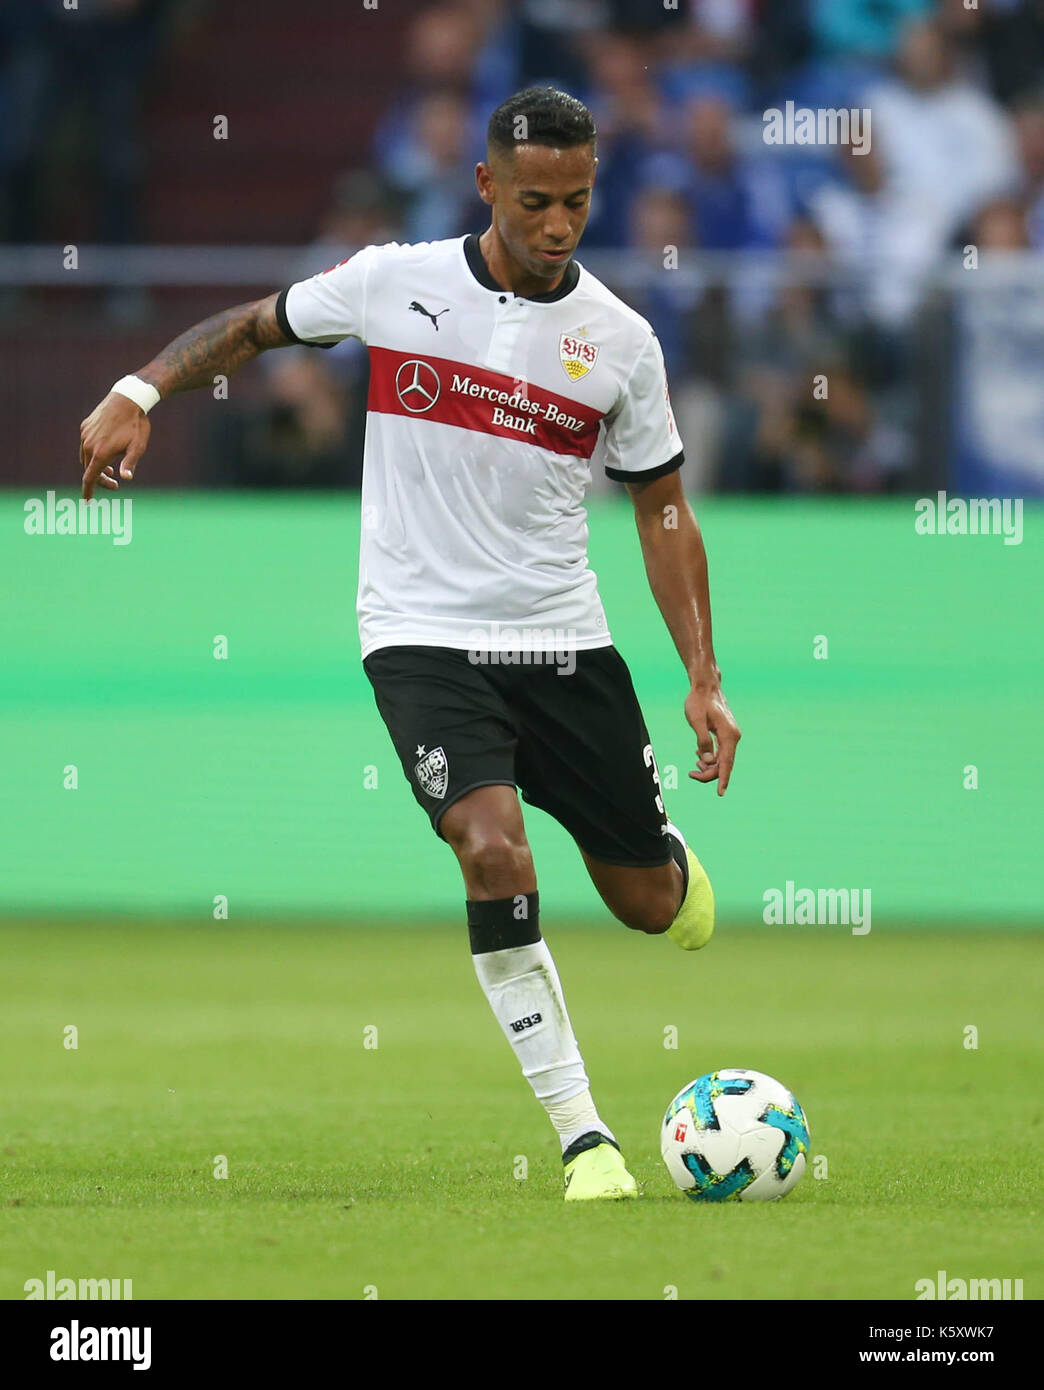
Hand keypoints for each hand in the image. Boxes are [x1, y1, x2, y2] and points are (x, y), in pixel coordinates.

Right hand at [80, 392, 150, 498]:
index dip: (88, 491)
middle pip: (89, 469)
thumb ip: (130, 463)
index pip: (90, 477)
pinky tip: (105, 452)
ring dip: (96, 467)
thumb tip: (126, 478)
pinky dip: (93, 453)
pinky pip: (85, 444)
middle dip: (100, 480)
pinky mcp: (85, 426)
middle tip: (115, 485)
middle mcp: (88, 444)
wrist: (127, 399)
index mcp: (100, 453)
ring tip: (110, 471)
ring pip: (85, 457)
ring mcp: (85, 434)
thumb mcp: (137, 447)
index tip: (87, 501)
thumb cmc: (136, 425)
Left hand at [684, 677, 740, 795]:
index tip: (720, 793)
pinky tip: (699, 755)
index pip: (726, 763)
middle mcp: (733, 737)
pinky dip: (710, 757)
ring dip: (709, 765)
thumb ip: (702, 741)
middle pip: (724, 764)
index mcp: (729, 735)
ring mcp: (731, 736)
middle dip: (709, 773)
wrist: (706, 686)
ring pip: (722, 759)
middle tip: (691, 773)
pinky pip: (720, 752)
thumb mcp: (696, 720)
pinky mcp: (726, 734)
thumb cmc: (698, 701)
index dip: (722, 779)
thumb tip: (708, 760)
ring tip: (694, 762)